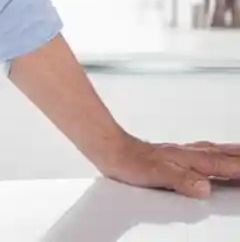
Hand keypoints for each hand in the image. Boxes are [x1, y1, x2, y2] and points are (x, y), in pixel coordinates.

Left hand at [97, 136, 239, 197]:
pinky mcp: (172, 153)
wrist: (111, 150)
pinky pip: (203, 150)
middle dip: (239, 155)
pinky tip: (212, 153)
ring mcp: (181, 152)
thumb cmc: (131, 162)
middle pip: (223, 154)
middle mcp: (188, 153)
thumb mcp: (158, 175)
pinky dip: (215, 151)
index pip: (223, 165)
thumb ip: (182, 181)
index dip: (239, 168)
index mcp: (189, 159)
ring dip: (231, 151)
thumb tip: (204, 187)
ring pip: (214, 150)